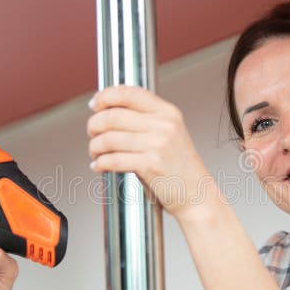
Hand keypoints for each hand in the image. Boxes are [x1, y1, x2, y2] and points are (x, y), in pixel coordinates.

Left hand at [87, 85, 213, 218]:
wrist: (198, 196)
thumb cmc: (181, 170)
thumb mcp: (171, 135)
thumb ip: (147, 121)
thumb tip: (111, 112)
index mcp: (168, 112)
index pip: (129, 93)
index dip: (105, 96)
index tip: (94, 104)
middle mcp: (164, 125)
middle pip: (113, 115)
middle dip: (94, 125)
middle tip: (92, 133)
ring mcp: (158, 144)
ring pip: (109, 138)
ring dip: (95, 146)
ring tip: (95, 153)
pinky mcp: (151, 164)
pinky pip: (113, 159)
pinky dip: (101, 163)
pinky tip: (99, 166)